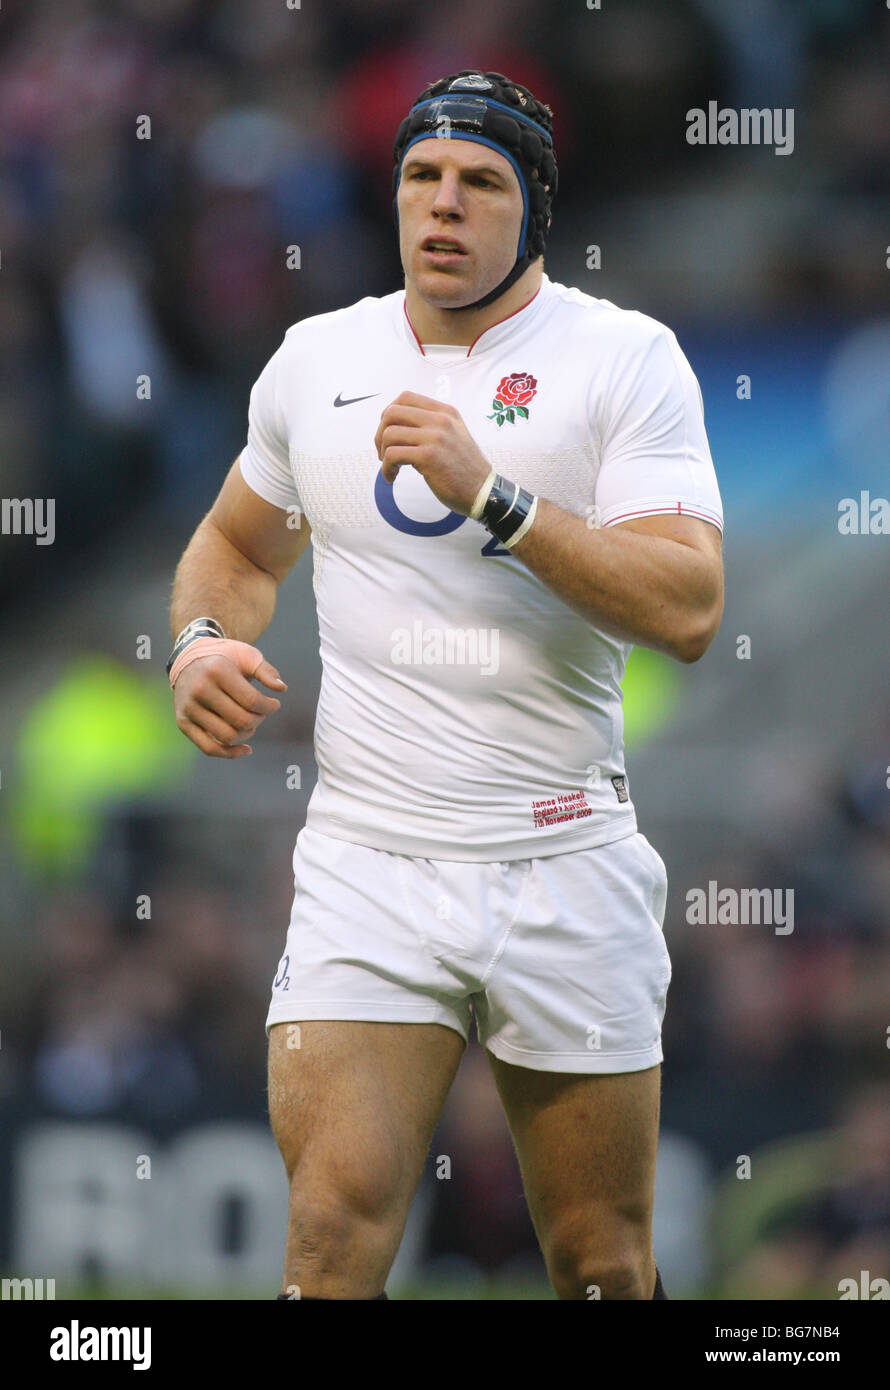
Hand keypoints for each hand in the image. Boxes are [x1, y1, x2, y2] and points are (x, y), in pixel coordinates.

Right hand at [173, 644, 286, 758]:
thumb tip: (282, 688)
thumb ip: (266, 671)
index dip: (270, 707)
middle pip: (241, 720)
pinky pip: (208, 748)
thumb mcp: (247, 656)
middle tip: (261, 713)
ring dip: (247, 735)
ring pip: (227, 737)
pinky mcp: (183, 723)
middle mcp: (200, 690)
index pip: (251, 700)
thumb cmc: (225, 659)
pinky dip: (230, 753)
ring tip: (251, 724)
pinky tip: (246, 749)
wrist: (190, 660)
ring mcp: (189, 708)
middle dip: (259, 720)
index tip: (274, 704)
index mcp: (217, 671)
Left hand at [374, 391, 491, 515]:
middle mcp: (440, 420)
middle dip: (380, 433)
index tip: (389, 432)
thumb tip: (398, 425)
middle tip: (383, 451)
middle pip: (392, 412)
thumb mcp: (454, 435)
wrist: (483, 491)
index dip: (389, 413)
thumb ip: (432, 425)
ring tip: (390, 466)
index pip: (405, 397)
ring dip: (382, 452)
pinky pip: (392, 455)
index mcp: (445, 412)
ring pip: (389, 433)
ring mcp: (435, 437)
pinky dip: (386, 468)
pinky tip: (392, 476)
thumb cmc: (465, 469)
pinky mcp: (428, 457)